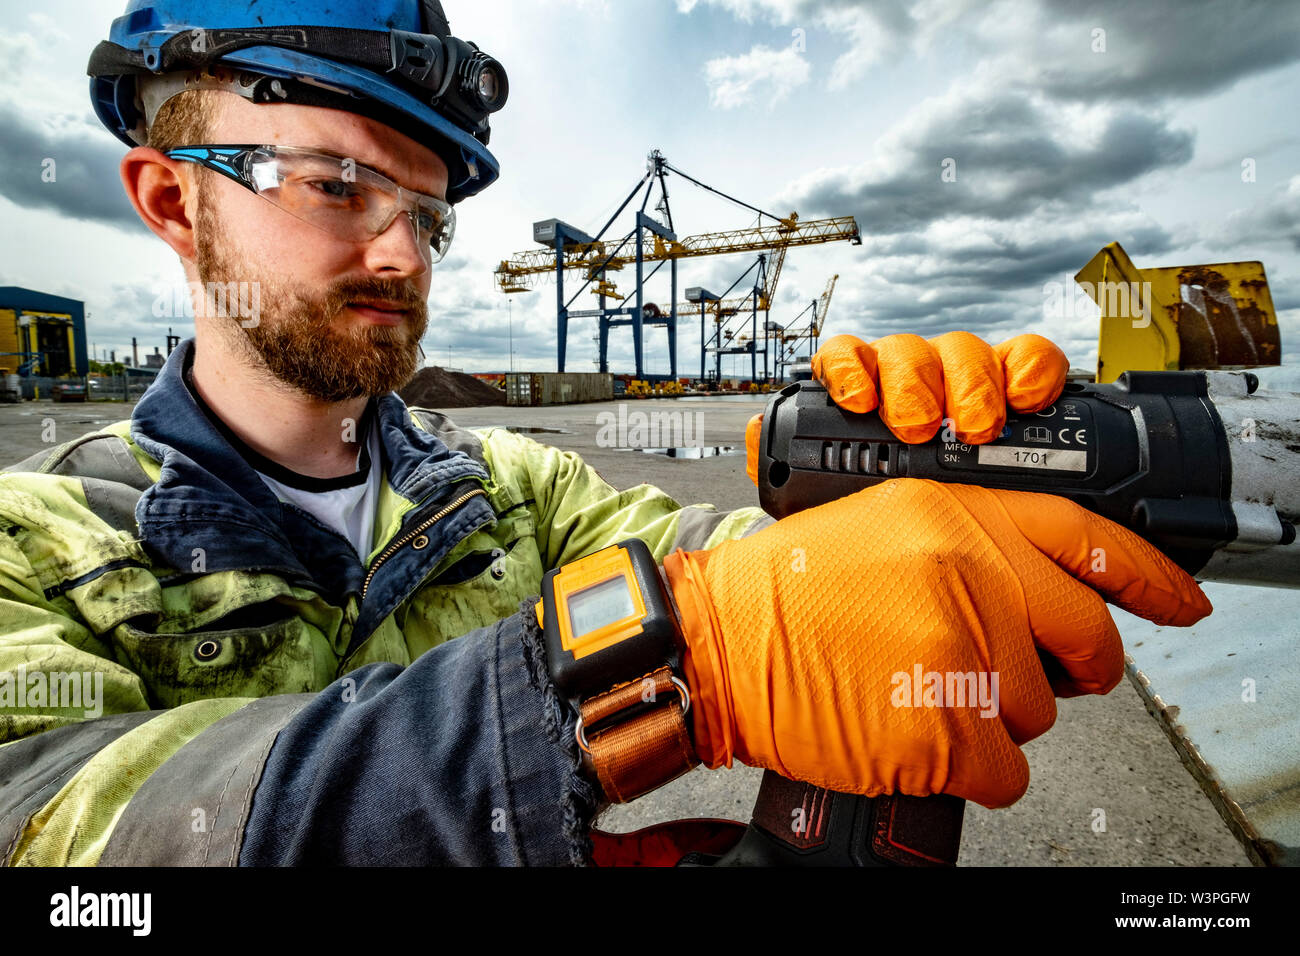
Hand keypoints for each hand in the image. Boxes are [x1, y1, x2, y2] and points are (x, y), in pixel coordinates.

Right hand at [664, 479, 1210, 808]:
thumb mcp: (882, 522)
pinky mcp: (945, 728)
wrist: (717, 642)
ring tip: (923, 693)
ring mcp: (961, 653)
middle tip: (1052, 677)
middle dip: (1082, 669)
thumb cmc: (786, 588)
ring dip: (996, 716)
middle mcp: (971, 575)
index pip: (1088, 541)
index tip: (1180, 602)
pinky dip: (972, 767)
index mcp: (959, 517)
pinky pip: (1007, 769)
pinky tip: (919, 736)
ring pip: (1040, 711)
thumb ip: (971, 544)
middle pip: (1085, 639)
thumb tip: (1041, 595)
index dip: (1147, 577)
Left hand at [745, 331, 1068, 484]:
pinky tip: (1029, 398)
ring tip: (976, 426)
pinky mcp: (1018, 381)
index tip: (858, 400)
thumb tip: (751, 434)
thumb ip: (786, 468)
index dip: (847, 367)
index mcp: (862, 392)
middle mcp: (910, 375)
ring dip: (969, 383)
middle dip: (910, 384)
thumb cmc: (882, 505)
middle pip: (906, 351)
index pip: (844, 357)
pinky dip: (1031, 367)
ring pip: (963, 349)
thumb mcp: (829, 499)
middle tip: (919, 427)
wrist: (949, 534)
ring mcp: (963, 374)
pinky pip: (1028, 356)